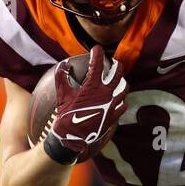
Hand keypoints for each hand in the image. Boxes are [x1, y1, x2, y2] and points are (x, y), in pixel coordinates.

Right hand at [44, 46, 127, 164]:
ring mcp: (111, 105)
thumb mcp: (62, 94)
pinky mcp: (114, 116)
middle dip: (117, 66)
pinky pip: (123, 105)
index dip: (97, 54)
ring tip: (121, 80)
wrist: (73, 136)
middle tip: (115, 62)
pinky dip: (122, 101)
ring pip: (123, 89)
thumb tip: (63, 64)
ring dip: (122, 83)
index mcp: (93, 86)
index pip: (97, 64)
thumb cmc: (66, 115)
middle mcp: (105, 94)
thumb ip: (61, 77)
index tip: (97, 49)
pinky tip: (120, 100)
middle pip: (117, 75)